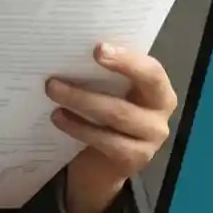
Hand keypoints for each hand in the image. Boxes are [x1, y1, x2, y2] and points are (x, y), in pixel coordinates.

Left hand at [45, 42, 175, 212]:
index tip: (98, 49)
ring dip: (80, 103)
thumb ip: (105, 75)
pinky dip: (78, 128)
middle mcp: (160, 114)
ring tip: (53, 93)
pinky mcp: (134, 159)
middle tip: (54, 80)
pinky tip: (58, 118)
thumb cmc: (109, 114)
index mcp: (159, 89)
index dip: (127, 60)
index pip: (151, 71)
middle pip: (126, 103)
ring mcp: (150, 140)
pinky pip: (105, 141)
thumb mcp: (113, 93)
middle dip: (90, 89)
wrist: (107, 162)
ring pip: (116, 117)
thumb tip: (72, 53)